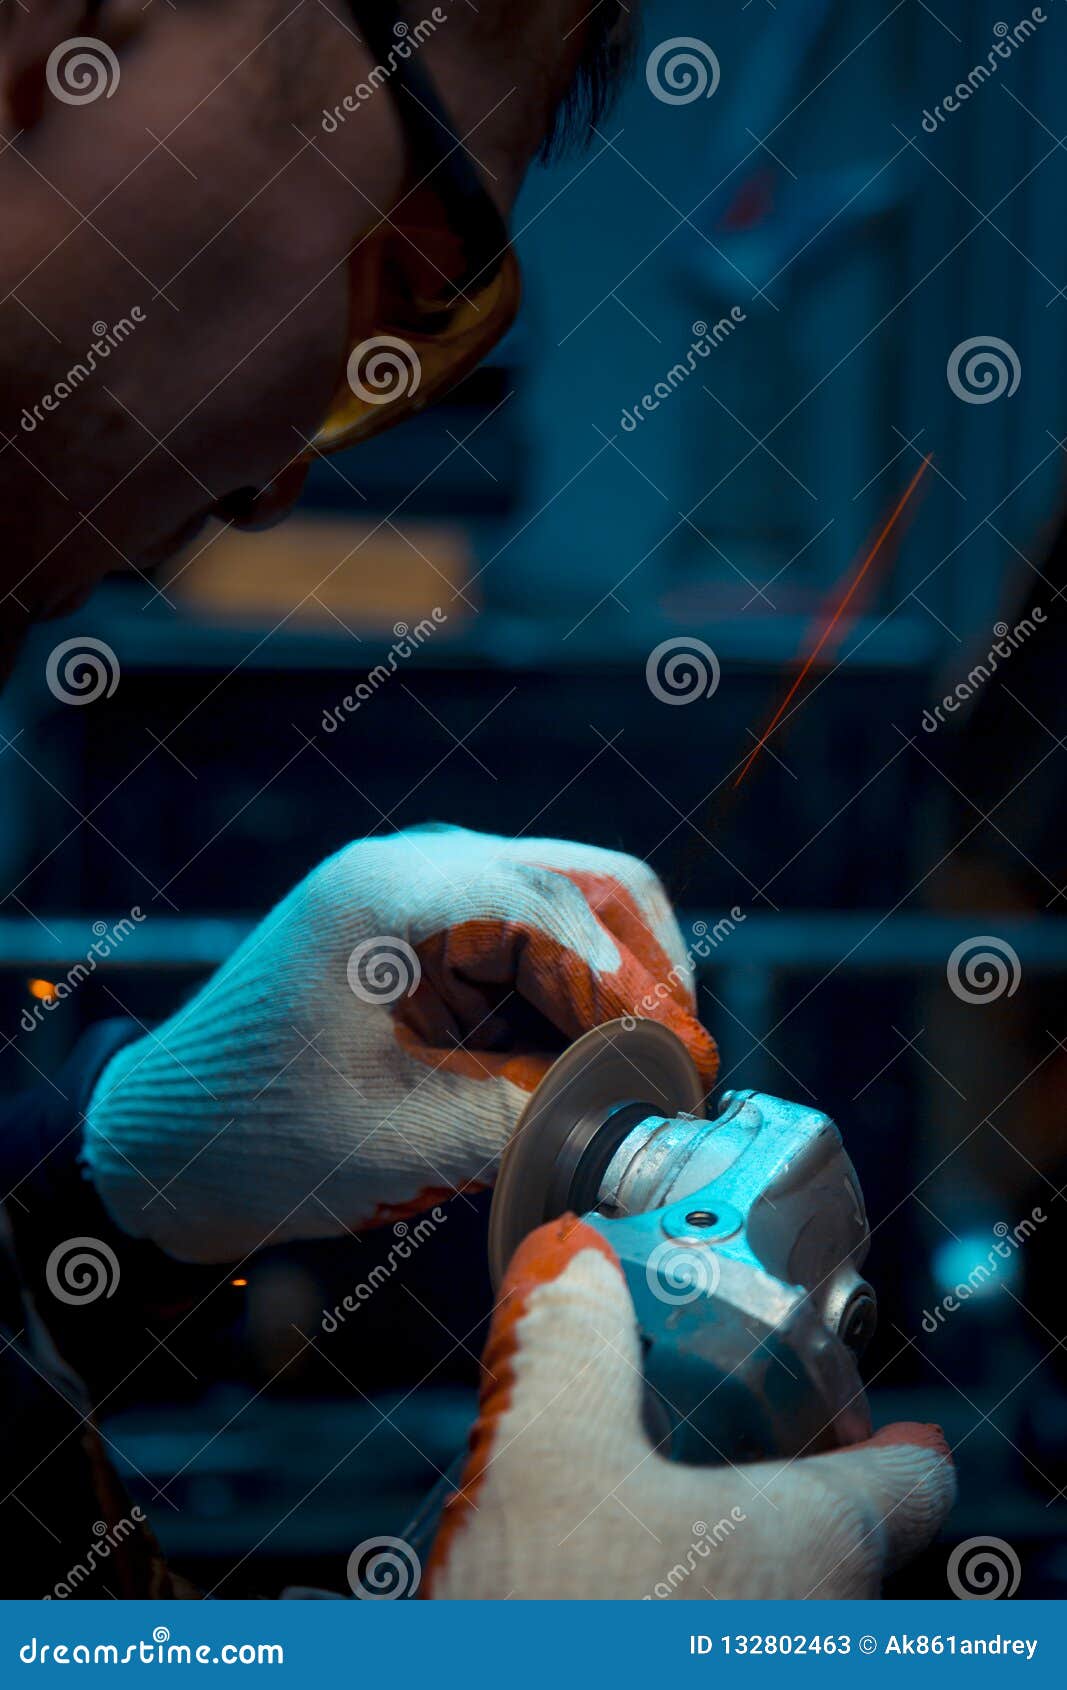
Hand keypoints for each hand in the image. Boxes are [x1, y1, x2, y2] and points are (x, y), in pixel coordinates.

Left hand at [85, 826, 717, 1262]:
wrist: (166, 1143)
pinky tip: (589, 1075)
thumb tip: (653, 1123)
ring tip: (642, 1086)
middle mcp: (422, 869)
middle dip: (649, 983)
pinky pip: (543, 952)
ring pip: (581, 915)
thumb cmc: (257, 1134)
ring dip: (620, 996)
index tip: (685, 1077)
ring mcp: (431, 896)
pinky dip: (580, 1009)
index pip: (564, 913)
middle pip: (592, 890)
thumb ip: (541, 1121)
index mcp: (395, 891)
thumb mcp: (405, 1137)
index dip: (642, 998)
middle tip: (680, 1079)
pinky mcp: (437, 937)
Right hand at [426, 1217, 954, 1598]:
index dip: (899, 1444)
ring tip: (646, 1536)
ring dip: (737, 1577)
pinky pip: (726, 1648)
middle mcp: (821, 1635)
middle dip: (793, 1505)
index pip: (911, 1486)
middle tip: (729, 1459)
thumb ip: (566, 1342)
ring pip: (785, 1618)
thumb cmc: (559, 1627)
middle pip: (848, 1558)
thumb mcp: (540, 1455)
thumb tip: (575, 1260)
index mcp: (815, 1546)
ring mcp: (777, 1679)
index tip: (896, 1431)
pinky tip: (608, 1613)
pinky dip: (692, 1623)